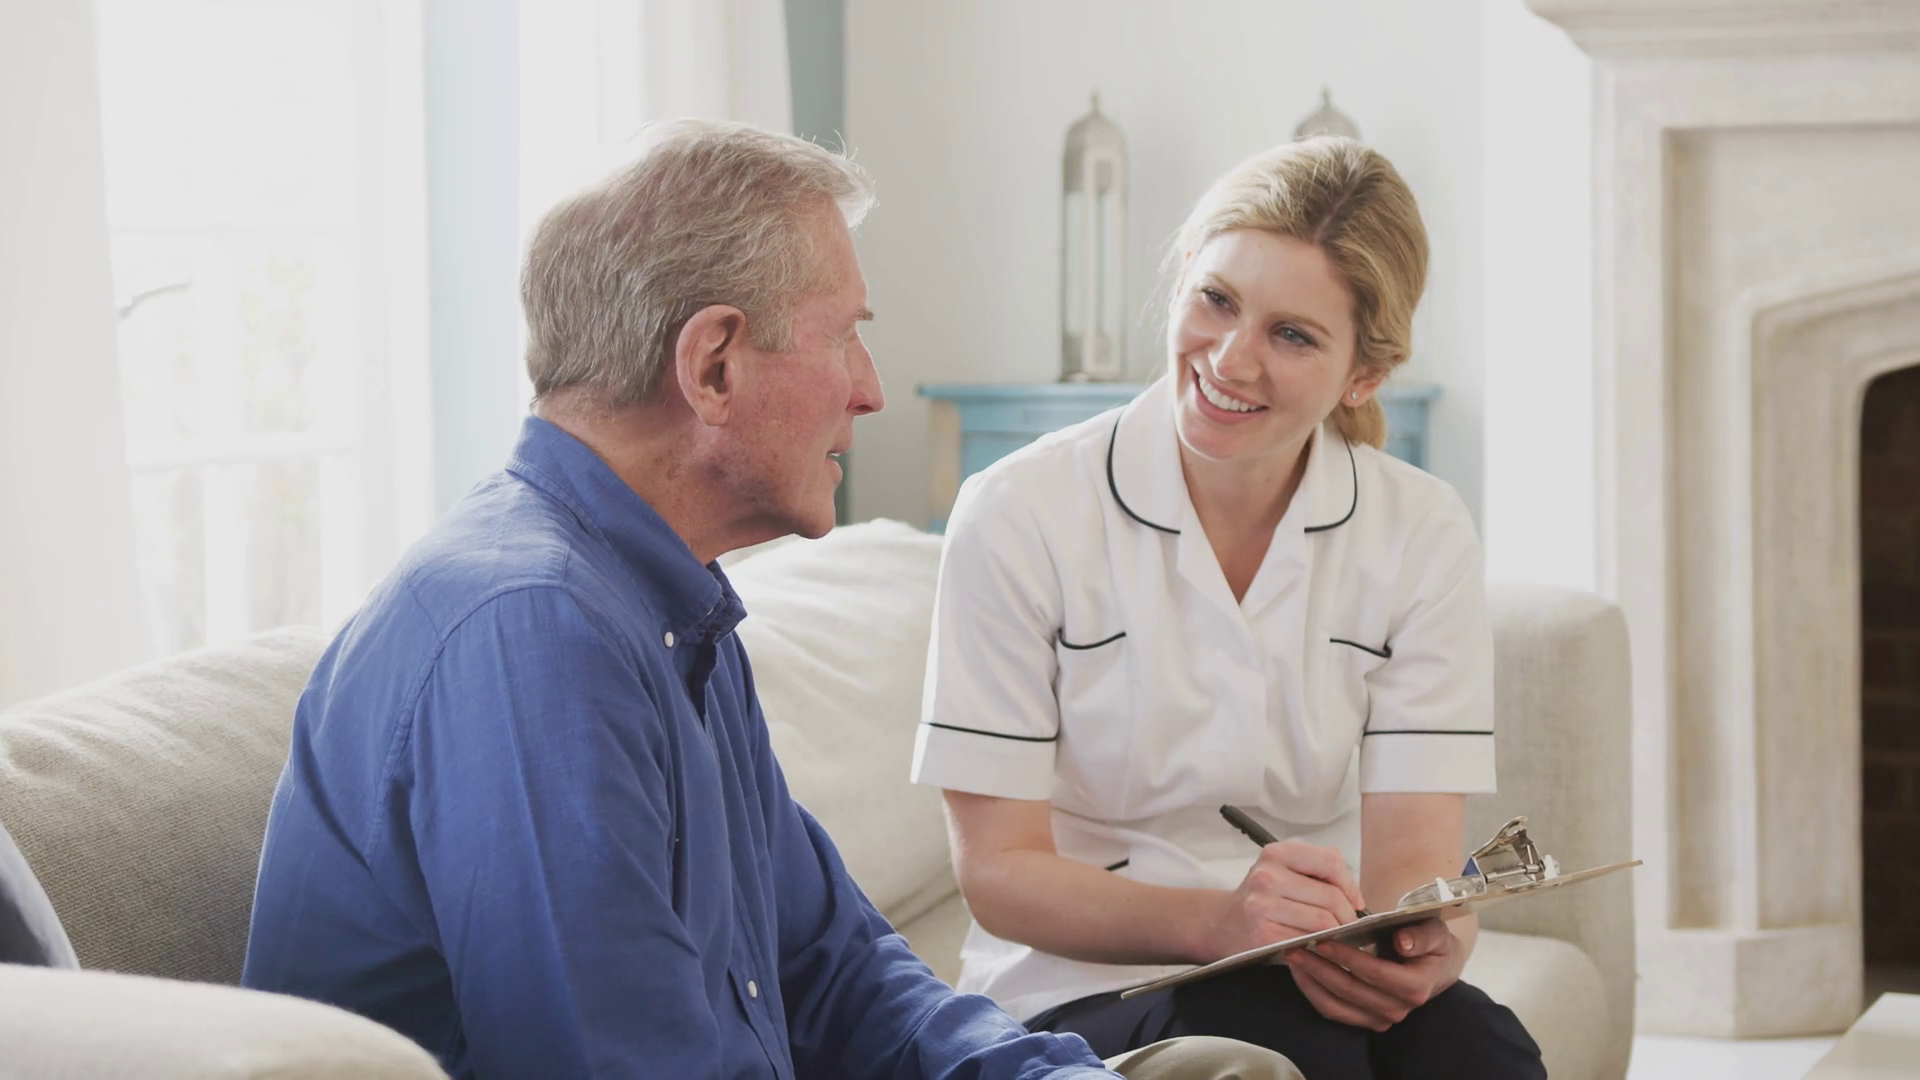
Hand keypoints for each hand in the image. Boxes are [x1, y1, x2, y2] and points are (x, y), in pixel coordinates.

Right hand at [1197, 841, 1367, 961]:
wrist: (1221, 924)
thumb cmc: (1262, 898)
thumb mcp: (1283, 870)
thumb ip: (1317, 872)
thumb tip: (1356, 899)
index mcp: (1276, 853)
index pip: (1330, 862)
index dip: (1350, 885)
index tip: (1355, 902)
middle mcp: (1267, 876)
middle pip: (1331, 897)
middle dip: (1348, 917)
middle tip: (1347, 927)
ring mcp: (1262, 906)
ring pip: (1323, 922)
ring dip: (1336, 934)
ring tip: (1333, 936)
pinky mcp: (1262, 935)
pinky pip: (1307, 942)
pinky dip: (1318, 947)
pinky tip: (1314, 946)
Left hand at [1287, 918, 1460, 1031]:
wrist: (1434, 966)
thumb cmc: (1431, 943)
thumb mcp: (1435, 932)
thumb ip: (1422, 935)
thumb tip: (1403, 942)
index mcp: (1416, 986)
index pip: (1376, 974)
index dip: (1348, 958)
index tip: (1324, 940)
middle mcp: (1397, 1008)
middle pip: (1350, 991)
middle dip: (1319, 968)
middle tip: (1296, 946)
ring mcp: (1379, 1018)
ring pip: (1336, 1006)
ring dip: (1310, 982)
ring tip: (1292, 958)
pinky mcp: (1364, 1019)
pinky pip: (1332, 1010)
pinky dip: (1312, 992)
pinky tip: (1300, 971)